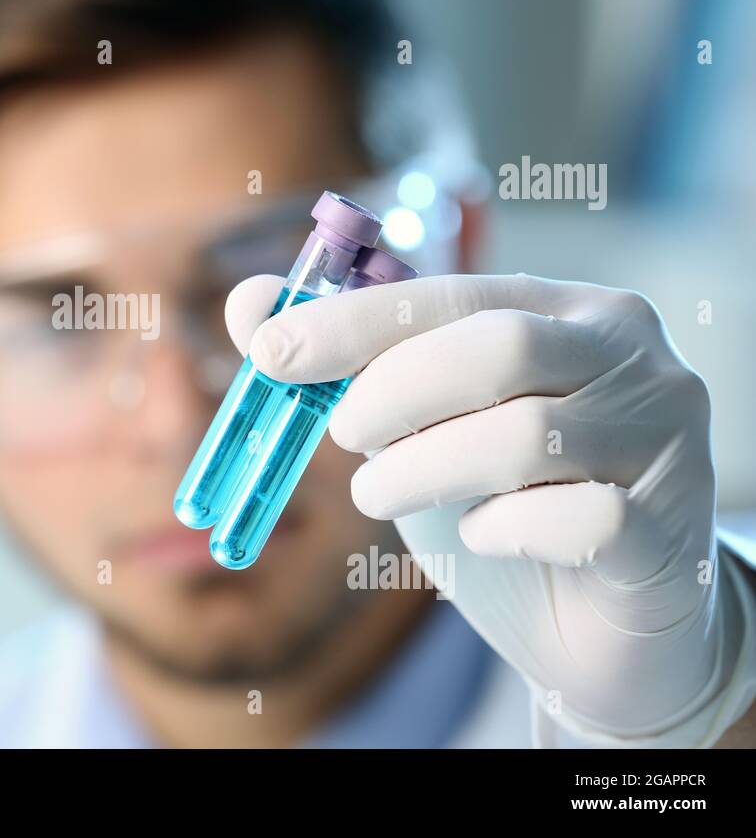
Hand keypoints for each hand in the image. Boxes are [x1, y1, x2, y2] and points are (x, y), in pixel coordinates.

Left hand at [226, 271, 755, 745]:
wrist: (598, 625)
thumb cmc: (500, 505)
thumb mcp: (413, 431)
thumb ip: (340, 365)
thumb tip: (247, 303)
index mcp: (565, 310)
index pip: (452, 294)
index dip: (355, 321)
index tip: (270, 351)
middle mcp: (630, 357)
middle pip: (499, 347)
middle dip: (393, 393)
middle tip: (341, 437)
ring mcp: (664, 438)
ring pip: (526, 436)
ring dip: (424, 470)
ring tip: (382, 492)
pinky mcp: (672, 527)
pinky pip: (575, 520)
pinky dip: (503, 531)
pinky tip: (481, 536)